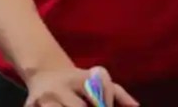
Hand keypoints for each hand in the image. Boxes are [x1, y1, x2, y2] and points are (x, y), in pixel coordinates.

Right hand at [24, 66, 138, 106]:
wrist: (45, 73)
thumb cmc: (79, 82)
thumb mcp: (98, 80)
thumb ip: (118, 93)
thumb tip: (135, 106)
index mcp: (78, 79)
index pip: (94, 95)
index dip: (102, 103)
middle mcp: (58, 88)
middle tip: (89, 106)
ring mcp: (42, 100)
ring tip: (75, 106)